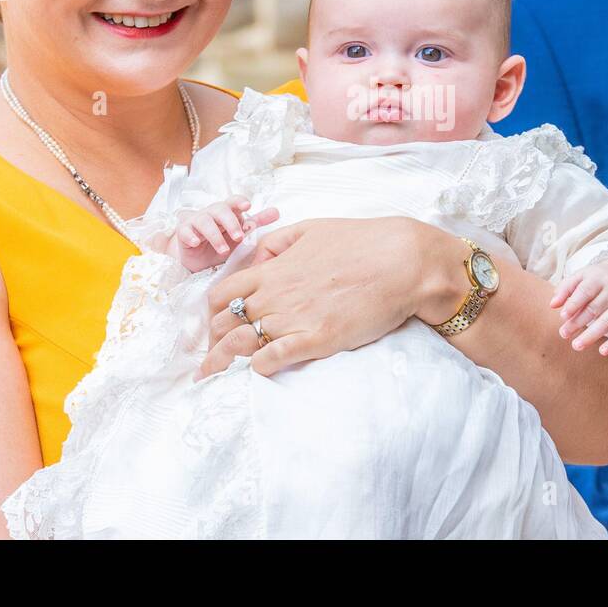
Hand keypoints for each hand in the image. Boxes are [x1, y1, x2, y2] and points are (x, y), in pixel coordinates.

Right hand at [167, 196, 278, 272]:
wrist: (197, 257)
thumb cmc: (220, 241)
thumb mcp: (239, 234)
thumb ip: (256, 223)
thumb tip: (277, 211)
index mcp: (226, 212)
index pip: (233, 201)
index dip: (239, 201)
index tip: (247, 206)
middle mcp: (211, 213)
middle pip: (220, 209)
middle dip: (230, 222)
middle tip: (239, 237)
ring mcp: (196, 222)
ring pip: (204, 221)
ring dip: (214, 235)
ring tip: (224, 250)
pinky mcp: (183, 233)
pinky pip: (185, 231)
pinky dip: (190, 236)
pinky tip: (196, 242)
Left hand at [196, 217, 463, 378]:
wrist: (400, 261)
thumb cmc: (360, 241)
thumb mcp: (310, 229)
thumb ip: (277, 242)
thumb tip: (255, 258)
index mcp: (272, 269)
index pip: (222, 294)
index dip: (213, 311)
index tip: (214, 323)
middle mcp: (275, 295)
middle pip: (224, 323)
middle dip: (210, 341)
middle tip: (207, 358)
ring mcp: (294, 318)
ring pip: (240, 344)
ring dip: (221, 362)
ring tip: (209, 377)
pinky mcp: (316, 339)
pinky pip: (273, 358)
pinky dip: (259, 365)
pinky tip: (257, 369)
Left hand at [553, 257, 607, 355]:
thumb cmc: (597, 280)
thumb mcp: (582, 277)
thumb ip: (565, 288)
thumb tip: (552, 304)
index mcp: (599, 278)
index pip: (586, 291)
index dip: (574, 304)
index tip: (563, 316)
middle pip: (595, 309)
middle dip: (578, 322)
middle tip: (563, 334)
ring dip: (591, 335)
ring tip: (576, 345)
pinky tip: (602, 351)